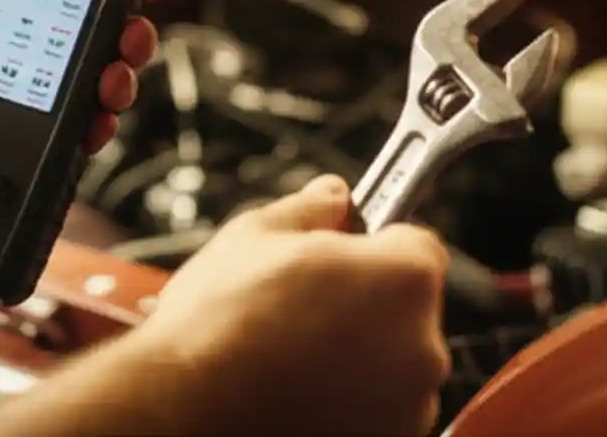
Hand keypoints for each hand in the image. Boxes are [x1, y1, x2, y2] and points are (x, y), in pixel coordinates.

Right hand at [140, 175, 450, 435]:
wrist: (183, 410)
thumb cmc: (218, 326)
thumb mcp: (254, 235)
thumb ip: (309, 208)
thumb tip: (332, 196)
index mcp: (404, 278)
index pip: (416, 242)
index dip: (374, 243)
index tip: (346, 250)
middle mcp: (423, 345)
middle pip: (406, 306)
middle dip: (365, 300)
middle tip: (303, 304)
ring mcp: (410, 404)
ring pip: (393, 360)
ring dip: (359, 352)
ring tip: (292, 352)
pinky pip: (379, 406)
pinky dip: (350, 399)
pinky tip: (298, 388)